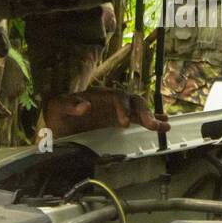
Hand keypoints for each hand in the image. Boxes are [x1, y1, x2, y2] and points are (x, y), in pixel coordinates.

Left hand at [44, 88, 170, 136]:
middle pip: (133, 101)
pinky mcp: (120, 122)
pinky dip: (152, 121)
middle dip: (143, 111)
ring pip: (139, 109)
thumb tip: (85, 105)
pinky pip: (138, 119)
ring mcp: (117, 111)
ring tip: (164, 125)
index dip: (123, 107)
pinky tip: (163, 125)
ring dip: (151, 116)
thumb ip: (69, 105)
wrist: (58, 127)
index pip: (116, 97)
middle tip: (149, 125)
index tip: (124, 122)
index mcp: (99, 95)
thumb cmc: (58, 114)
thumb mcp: (57, 108)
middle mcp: (111, 101)